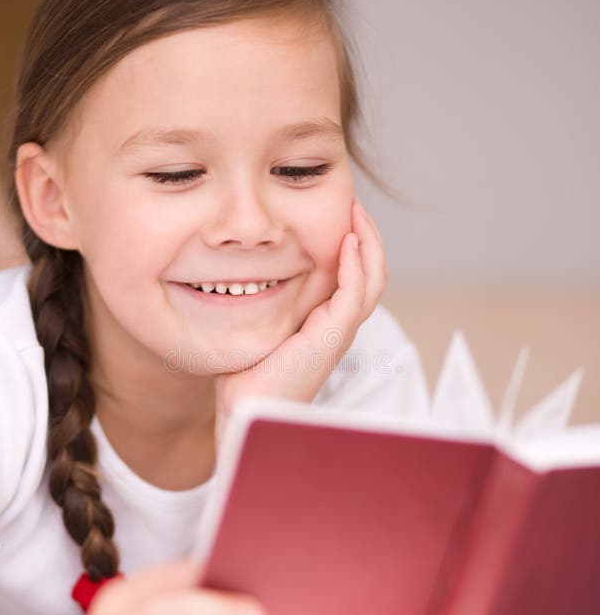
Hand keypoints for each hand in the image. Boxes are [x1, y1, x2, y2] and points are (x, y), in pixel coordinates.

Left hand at [213, 199, 387, 452]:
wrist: (247, 408)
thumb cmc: (247, 373)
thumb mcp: (260, 324)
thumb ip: (265, 300)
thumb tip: (241, 270)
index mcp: (326, 322)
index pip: (355, 277)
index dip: (354, 246)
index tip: (341, 216)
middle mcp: (339, 325)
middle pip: (372, 275)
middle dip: (367, 237)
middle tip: (355, 206)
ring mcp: (339, 332)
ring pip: (372, 281)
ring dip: (368, 243)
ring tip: (356, 214)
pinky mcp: (332, 337)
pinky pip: (354, 295)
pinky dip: (355, 266)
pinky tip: (346, 242)